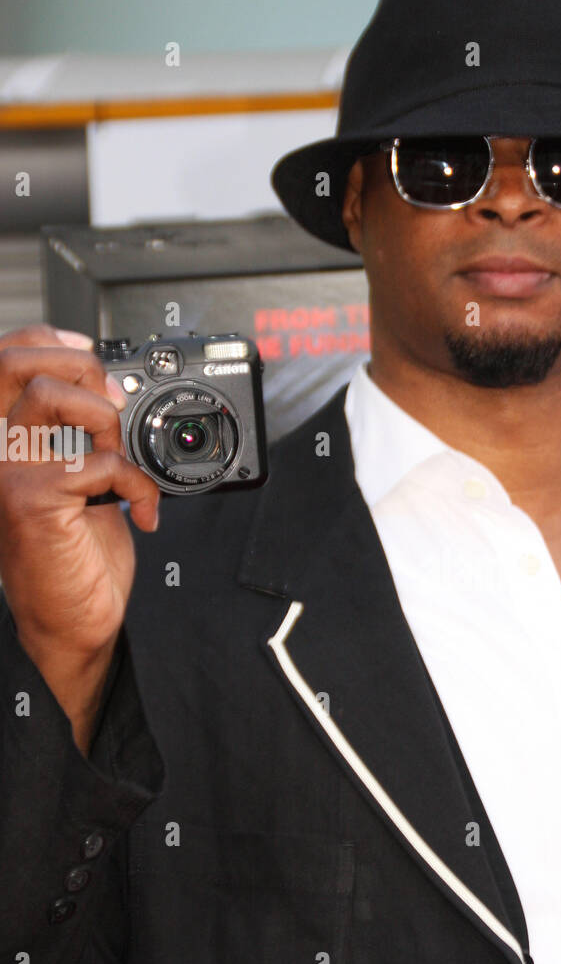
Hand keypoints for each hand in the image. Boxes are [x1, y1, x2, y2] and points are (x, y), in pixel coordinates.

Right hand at [0, 325, 160, 747]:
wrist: (72, 621)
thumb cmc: (75, 556)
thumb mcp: (83, 482)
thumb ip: (86, 436)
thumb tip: (117, 393)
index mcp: (9, 439)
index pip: (6, 360)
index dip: (49, 342)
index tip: (94, 353)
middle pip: (18, 365)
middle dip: (81, 369)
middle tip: (116, 406)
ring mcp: (8, 474)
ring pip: (49, 398)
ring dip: (106, 419)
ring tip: (124, 458)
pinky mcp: (31, 501)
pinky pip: (97, 461)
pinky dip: (137, 481)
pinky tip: (143, 509)